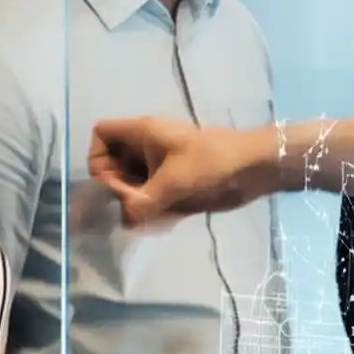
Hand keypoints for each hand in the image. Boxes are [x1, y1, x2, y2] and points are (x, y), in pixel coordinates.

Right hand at [87, 116, 277, 225]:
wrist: (254, 168)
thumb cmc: (213, 162)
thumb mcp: (173, 182)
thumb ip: (142, 203)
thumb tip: (124, 220)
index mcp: (143, 133)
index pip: (102, 134)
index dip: (98, 159)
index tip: (112, 182)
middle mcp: (147, 148)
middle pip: (113, 166)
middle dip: (119, 190)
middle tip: (135, 206)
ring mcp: (161, 167)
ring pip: (132, 186)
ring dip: (137, 204)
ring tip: (153, 215)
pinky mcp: (175, 185)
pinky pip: (151, 198)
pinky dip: (153, 211)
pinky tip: (168, 219)